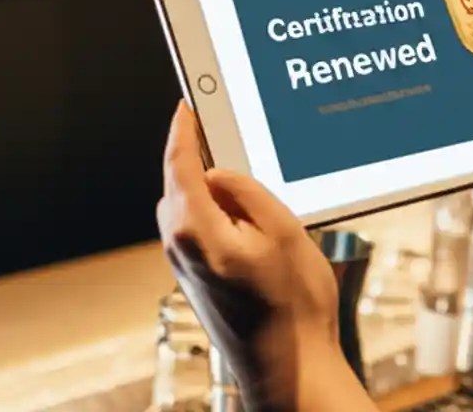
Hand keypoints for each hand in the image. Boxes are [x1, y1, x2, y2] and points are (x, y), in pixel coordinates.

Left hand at [157, 101, 375, 411]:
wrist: (288, 367)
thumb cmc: (292, 304)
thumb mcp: (282, 231)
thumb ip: (247, 191)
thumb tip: (220, 172)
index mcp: (195, 229)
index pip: (180, 164)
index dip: (185, 129)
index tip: (189, 104)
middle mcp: (181, 247)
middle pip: (182, 184)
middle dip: (202, 158)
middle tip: (230, 132)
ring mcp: (188, 267)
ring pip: (194, 208)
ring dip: (217, 190)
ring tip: (255, 179)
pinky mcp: (201, 280)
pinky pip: (204, 229)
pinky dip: (222, 214)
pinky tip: (254, 217)